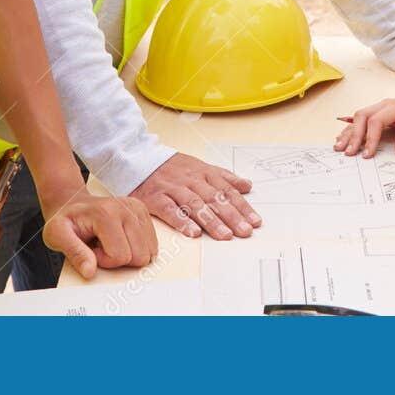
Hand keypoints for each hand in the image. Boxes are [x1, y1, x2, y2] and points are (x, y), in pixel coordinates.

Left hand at [39, 187, 157, 278]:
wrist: (71, 202)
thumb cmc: (65, 220)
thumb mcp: (57, 236)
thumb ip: (74, 253)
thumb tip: (90, 271)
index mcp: (106, 214)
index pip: (121, 256)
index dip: (104, 261)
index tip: (91, 250)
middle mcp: (126, 209)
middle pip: (140, 256)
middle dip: (120, 260)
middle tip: (101, 247)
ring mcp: (137, 209)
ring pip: (149, 252)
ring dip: (129, 254)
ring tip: (109, 243)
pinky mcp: (143, 212)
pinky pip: (152, 244)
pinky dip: (136, 247)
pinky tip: (120, 239)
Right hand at [132, 153, 260, 240]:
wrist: (139, 158)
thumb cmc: (172, 166)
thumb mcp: (200, 165)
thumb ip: (224, 176)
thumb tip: (248, 185)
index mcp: (203, 172)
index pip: (227, 190)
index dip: (242, 206)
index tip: (255, 221)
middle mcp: (190, 180)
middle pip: (214, 198)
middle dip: (231, 216)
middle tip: (245, 231)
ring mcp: (173, 188)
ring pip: (195, 204)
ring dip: (211, 221)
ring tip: (224, 235)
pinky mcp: (156, 197)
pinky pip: (170, 210)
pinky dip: (182, 221)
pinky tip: (193, 232)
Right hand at [334, 91, 394, 157]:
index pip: (377, 121)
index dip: (370, 138)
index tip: (367, 154)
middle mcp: (384, 105)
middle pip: (362, 116)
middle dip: (353, 135)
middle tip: (349, 153)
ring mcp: (380, 107)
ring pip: (358, 116)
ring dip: (348, 132)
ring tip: (339, 147)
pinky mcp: (378, 111)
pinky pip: (361, 118)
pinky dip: (351, 128)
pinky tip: (343, 138)